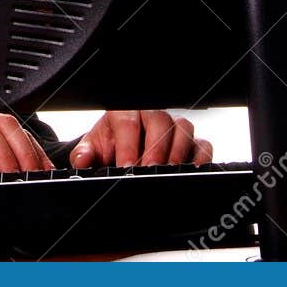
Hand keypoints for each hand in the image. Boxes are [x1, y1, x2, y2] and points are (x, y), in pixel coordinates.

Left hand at [68, 109, 212, 167]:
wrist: (122, 153)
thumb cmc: (110, 147)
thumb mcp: (93, 150)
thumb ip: (84, 154)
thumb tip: (83, 159)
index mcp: (124, 112)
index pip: (127, 122)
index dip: (127, 145)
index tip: (126, 166)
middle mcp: (151, 115)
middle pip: (159, 121)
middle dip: (154, 149)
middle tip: (148, 171)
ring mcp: (173, 128)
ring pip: (183, 129)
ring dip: (177, 153)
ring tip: (167, 173)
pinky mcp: (192, 143)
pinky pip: (203, 145)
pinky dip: (199, 159)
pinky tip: (189, 172)